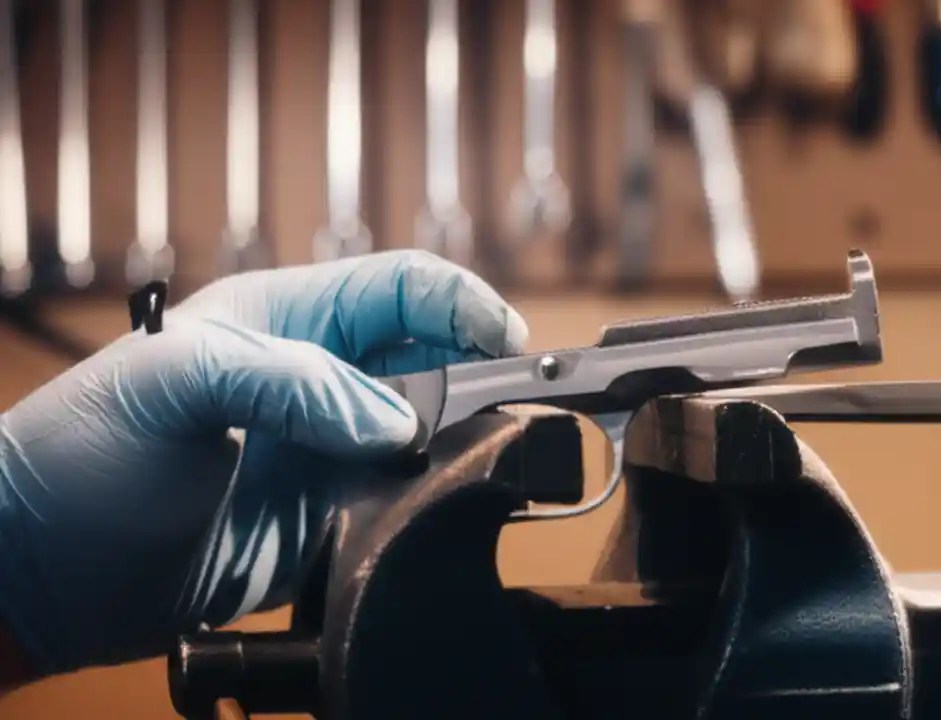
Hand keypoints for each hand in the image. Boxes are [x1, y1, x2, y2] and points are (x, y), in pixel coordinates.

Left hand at [0, 251, 526, 675]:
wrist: (44, 572)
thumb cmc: (82, 453)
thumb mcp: (169, 384)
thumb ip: (287, 383)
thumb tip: (393, 424)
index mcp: (287, 318)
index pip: (400, 286)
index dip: (460, 301)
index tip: (502, 337)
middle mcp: (320, 377)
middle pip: (433, 353)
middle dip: (477, 367)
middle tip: (505, 400)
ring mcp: (330, 446)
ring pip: (433, 425)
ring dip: (463, 434)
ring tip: (482, 449)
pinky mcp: (334, 511)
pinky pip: (409, 492)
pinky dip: (437, 492)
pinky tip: (442, 498)